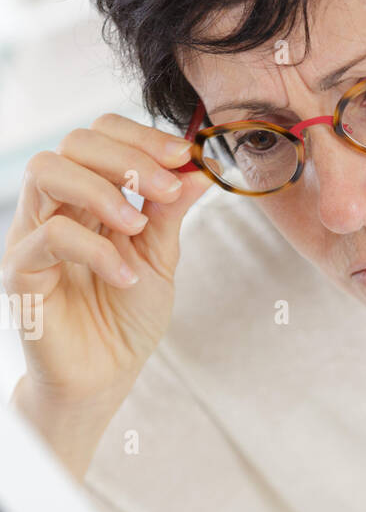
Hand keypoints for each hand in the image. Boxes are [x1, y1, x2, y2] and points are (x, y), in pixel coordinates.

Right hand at [2, 112, 211, 408]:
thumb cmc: (127, 316)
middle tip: (167, 189)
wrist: (105, 375)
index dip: (141, 137)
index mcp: (90, 195)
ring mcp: (33, 233)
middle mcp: (56, 205)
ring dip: (102, 191)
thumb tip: (199, 167)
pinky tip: (125, 277)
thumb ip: (171, 213)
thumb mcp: (160, 258)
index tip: (184, 155)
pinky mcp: (21, 271)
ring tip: (138, 227)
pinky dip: (94, 250)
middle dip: (128, 157)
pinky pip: (48, 237)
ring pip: (48, 172)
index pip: (101, 136)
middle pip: (74, 143)